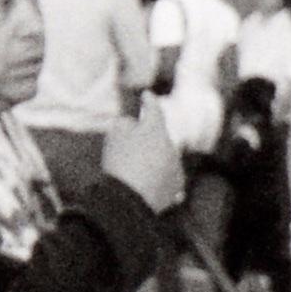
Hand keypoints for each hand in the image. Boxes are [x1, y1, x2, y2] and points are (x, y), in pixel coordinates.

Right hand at [101, 98, 184, 212]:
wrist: (130, 197)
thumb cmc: (120, 161)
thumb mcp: (115, 134)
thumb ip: (124, 124)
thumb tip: (132, 124)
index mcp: (156, 131)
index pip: (154, 110)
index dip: (149, 101)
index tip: (147, 94)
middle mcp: (171, 148)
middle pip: (158, 137)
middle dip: (147, 137)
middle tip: (131, 141)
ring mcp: (175, 169)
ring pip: (163, 157)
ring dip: (152, 158)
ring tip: (134, 166)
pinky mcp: (175, 188)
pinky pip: (166, 177)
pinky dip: (157, 176)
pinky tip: (146, 181)